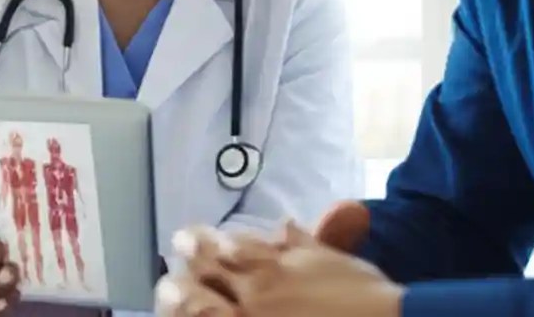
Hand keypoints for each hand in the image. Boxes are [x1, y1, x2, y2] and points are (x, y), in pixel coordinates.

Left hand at [156, 204, 397, 316]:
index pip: (224, 249)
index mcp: (273, 269)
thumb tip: (283, 226)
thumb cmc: (364, 299)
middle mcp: (255, 297)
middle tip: (172, 270)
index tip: (183, 237)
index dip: (198, 241)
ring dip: (181, 300)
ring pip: (200, 310)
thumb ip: (303, 244)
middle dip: (184, 270)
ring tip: (168, 294)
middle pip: (203, 278)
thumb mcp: (334, 263)